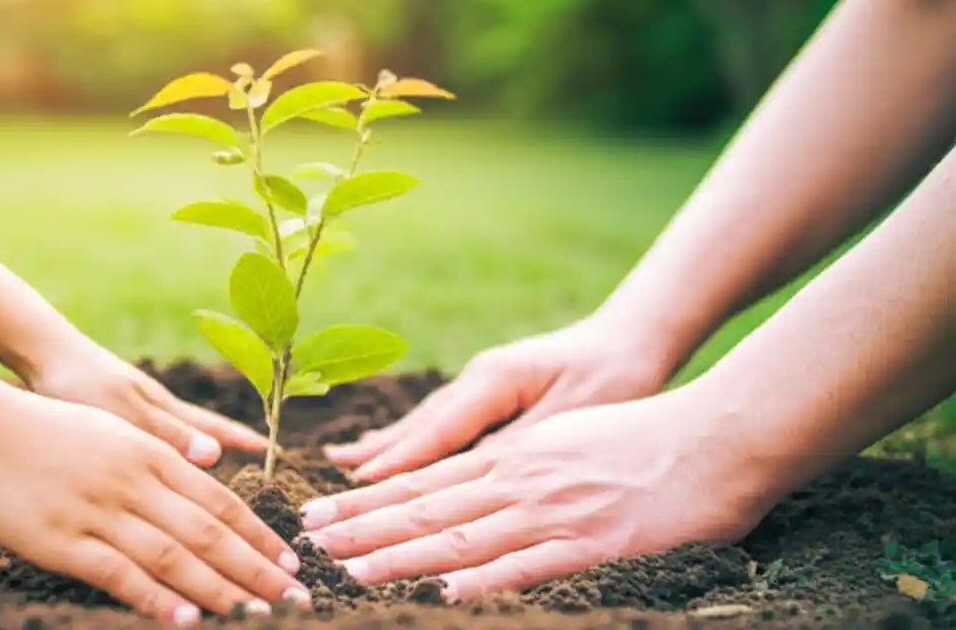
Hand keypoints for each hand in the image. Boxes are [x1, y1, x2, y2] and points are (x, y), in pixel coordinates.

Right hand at [0, 389, 308, 623]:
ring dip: (223, 590)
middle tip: (297, 599)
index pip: (220, 502)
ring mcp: (101, 511)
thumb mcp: (114, 428)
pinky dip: (159, 599)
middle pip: (211, 532)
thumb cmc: (45, 427)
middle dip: (258, 570)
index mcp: (151, 454)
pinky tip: (189, 620)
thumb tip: (209, 463)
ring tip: (259, 616)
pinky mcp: (66, 540)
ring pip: (176, 556)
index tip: (291, 562)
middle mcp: (136, 481)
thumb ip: (161, 451)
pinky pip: (121, 574)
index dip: (259, 535)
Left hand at [28, 343, 267, 466]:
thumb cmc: (75, 384)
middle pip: (198, 425)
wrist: (37, 350)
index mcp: (159, 409)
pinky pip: (146, 423)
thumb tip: (215, 456)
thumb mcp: (122, 415)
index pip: (211, 429)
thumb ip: (165, 436)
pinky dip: (161, 434)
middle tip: (257, 449)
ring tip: (214, 449)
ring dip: (196, 437)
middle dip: (227, 439)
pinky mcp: (106, 401)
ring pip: (173, 424)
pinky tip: (150, 441)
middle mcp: (151, 403)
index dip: (239, 442)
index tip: (270, 452)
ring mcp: (130, 399)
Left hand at [302, 390, 773, 600]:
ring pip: (461, 534)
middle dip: (364, 526)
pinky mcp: (592, 539)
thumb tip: (487, 488)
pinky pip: (528, 563)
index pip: (426, 480)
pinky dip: (483, 580)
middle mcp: (520, 478)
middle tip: (310, 541)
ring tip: (350, 571)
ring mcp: (552, 509)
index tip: (324, 514)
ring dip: (401, 555)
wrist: (716, 432)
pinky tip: (445, 593)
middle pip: (427, 505)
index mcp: (514, 457)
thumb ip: (525, 466)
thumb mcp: (570, 438)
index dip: (371, 500)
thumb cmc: (649, 438)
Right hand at [325, 315, 673, 480]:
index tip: (359, 483)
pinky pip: (439, 421)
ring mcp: (478, 381)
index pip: (436, 430)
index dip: (397, 460)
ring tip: (341, 463)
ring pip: (423, 421)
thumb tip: (475, 472)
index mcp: (494, 380)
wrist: (632, 339)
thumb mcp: (572, 416)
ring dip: (384, 447)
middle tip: (332, 480)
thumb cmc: (613, 379)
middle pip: (418, 426)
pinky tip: (384, 448)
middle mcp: (477, 378)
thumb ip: (521, 444)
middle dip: (376, 458)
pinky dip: (408, 438)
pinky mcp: (487, 391)